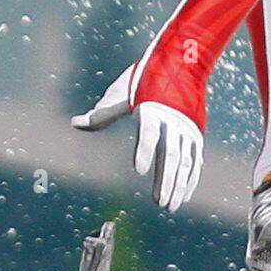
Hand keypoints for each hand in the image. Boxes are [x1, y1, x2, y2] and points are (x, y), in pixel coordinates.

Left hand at [71, 66, 203, 212]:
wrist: (181, 64)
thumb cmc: (145, 79)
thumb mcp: (122, 92)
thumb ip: (102, 113)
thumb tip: (75, 123)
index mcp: (152, 109)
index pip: (149, 133)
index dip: (144, 150)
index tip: (138, 170)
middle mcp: (173, 120)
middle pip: (171, 154)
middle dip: (165, 180)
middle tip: (158, 203)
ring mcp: (187, 128)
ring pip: (185, 162)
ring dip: (177, 185)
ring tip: (169, 206)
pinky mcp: (196, 134)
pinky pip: (195, 161)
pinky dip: (190, 179)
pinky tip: (182, 196)